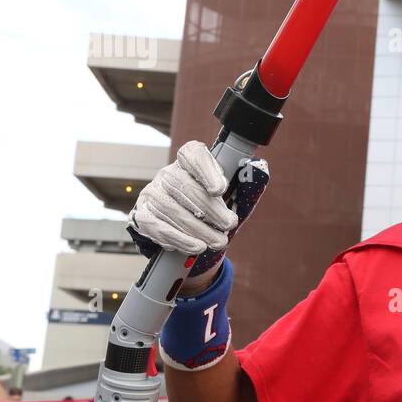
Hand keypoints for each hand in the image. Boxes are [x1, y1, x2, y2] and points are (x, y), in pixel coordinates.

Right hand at [127, 141, 268, 277]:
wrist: (179, 223)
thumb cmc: (208, 203)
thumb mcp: (224, 191)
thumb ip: (238, 184)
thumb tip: (258, 176)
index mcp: (188, 160)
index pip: (194, 155)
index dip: (206, 170)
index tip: (220, 189)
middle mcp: (167, 174)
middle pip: (185, 186)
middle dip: (210, 209)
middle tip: (229, 225)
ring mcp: (152, 194)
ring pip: (172, 210)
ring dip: (197, 229)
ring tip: (218, 242)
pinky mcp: (142, 215)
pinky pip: (158, 227)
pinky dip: (178, 239)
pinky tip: (195, 247)